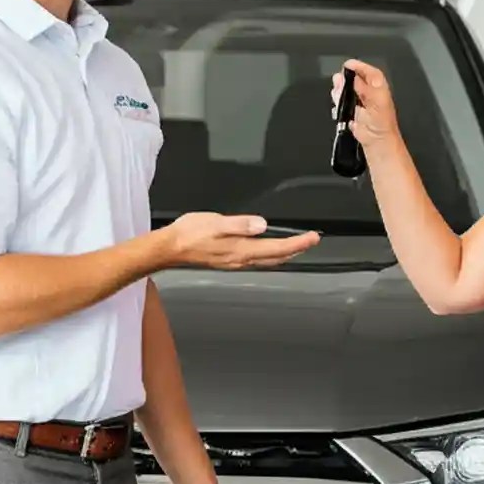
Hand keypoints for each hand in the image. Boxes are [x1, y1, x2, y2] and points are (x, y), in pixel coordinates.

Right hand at [161, 212, 320, 269]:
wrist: (170, 247)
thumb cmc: (189, 234)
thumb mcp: (215, 222)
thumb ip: (240, 224)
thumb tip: (262, 225)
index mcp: (241, 249)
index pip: (277, 248)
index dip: (298, 243)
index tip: (313, 237)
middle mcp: (241, 259)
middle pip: (277, 258)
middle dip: (296, 250)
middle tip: (312, 241)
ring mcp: (235, 262)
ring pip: (268, 261)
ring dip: (285, 254)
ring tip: (298, 246)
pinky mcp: (229, 260)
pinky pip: (258, 260)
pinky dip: (271, 255)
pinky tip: (270, 251)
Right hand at [331, 58, 400, 149]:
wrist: (377, 145)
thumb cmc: (382, 127)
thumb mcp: (376, 102)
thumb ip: (365, 89)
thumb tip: (355, 77)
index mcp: (380, 91)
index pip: (371, 74)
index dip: (360, 67)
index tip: (348, 65)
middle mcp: (371, 97)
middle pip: (357, 82)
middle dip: (346, 79)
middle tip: (339, 80)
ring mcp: (362, 107)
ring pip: (349, 92)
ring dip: (341, 91)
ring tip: (336, 92)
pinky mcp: (354, 116)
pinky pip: (344, 106)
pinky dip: (338, 104)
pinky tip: (337, 105)